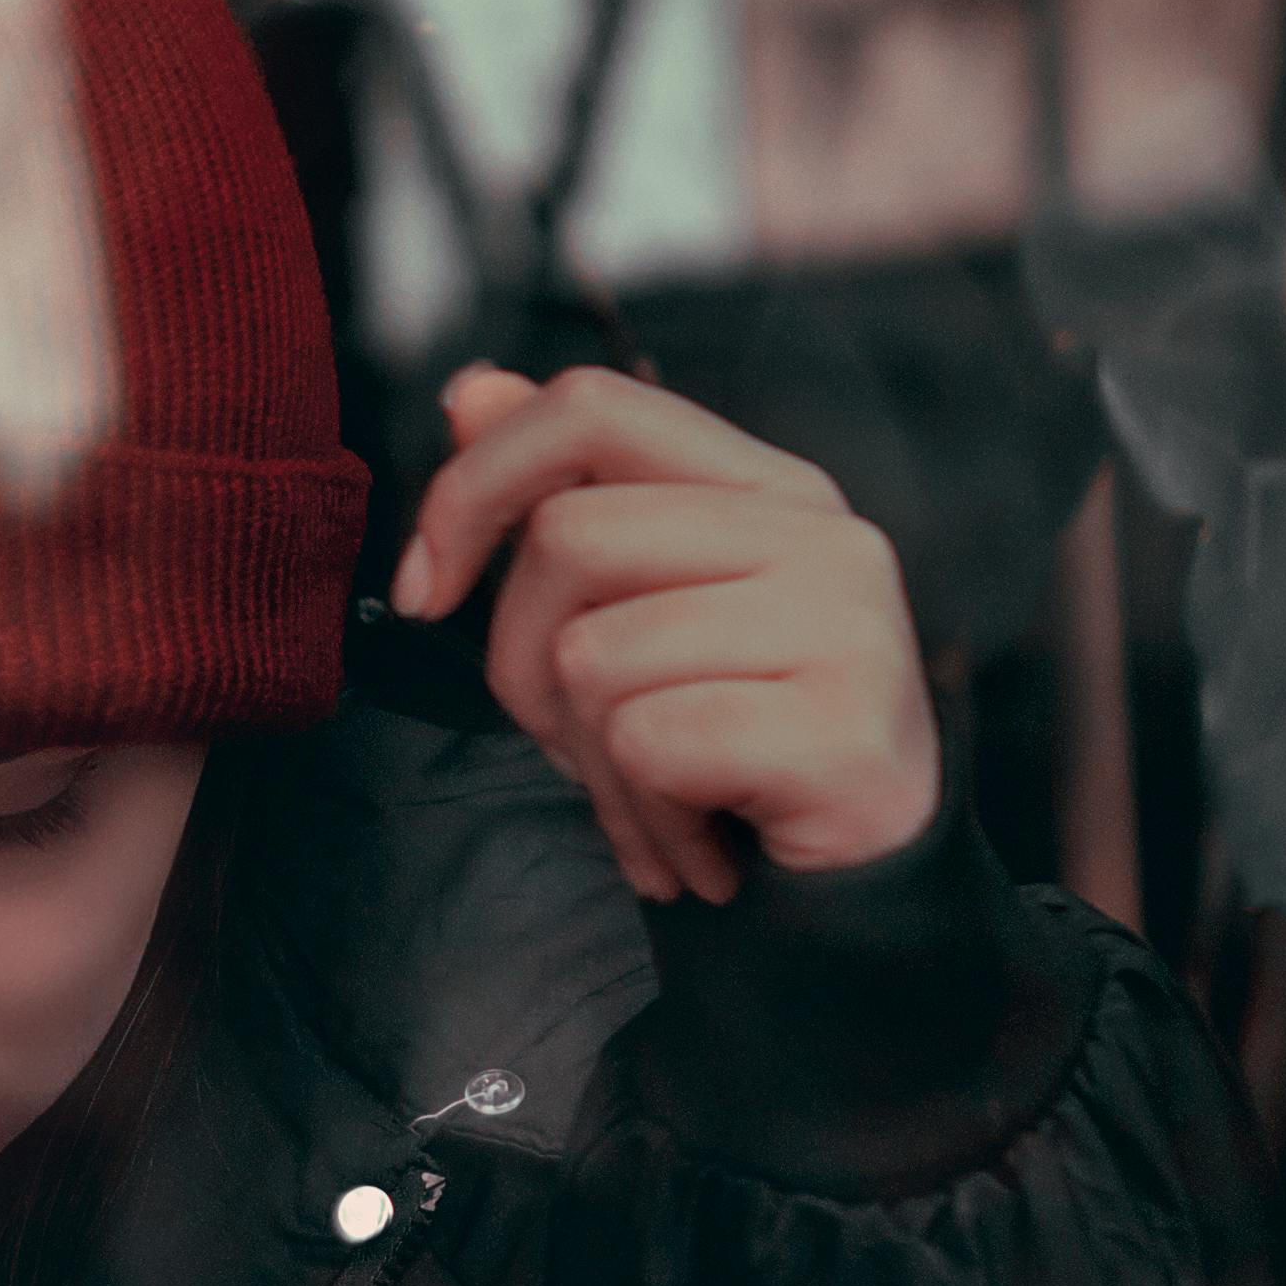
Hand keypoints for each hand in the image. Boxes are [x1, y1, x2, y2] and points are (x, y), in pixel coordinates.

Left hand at [386, 363, 941, 904]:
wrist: (863, 894)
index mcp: (771, 486)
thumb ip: (567, 499)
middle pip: (567, 538)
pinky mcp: (839, 728)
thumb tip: (469, 391)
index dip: (473, 485)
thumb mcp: (643, 612)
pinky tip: (698, 847)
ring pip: (594, 658)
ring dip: (591, 765)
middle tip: (578, 745)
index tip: (422, 588)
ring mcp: (842, 625)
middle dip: (522, 664)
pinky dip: (644, 819)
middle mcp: (821, 534)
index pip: (591, 408)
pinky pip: (647, 748)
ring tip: (658, 804)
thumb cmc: (737, 747)